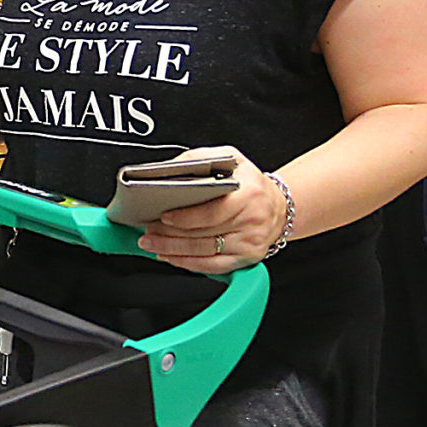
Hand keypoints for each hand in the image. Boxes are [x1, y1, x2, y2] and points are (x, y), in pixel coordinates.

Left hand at [137, 151, 284, 273]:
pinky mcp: (247, 258)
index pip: (213, 212)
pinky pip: (213, 266)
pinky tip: (170, 256)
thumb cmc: (250, 183)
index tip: (164, 216)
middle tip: (147, 231)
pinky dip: (187, 263)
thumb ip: (200, 160)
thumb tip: (169, 170)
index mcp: (249, 195)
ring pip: (205, 252)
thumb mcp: (231, 160)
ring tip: (151, 242)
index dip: (186, 217)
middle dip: (170, 235)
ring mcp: (250, 242)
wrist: (279, 206)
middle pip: (204, 234)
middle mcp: (252, 221)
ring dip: (173, 250)